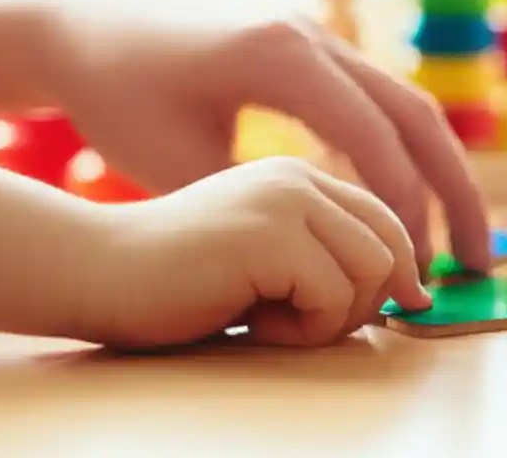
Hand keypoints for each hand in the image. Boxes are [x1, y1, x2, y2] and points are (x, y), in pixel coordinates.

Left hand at [36, 0, 489, 272]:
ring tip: (460, 246)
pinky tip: (405, 208)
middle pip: (418, 114)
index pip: (372, 137)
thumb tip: (317, 251)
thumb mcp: (170, 161)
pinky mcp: (310, 54)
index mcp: (281, 55)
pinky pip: (378, 107)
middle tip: (480, 266)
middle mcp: (313, 37)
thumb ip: (248, 201)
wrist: (83, 30)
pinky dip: (403, 158)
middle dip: (457, 192)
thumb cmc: (114, 94)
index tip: (417, 272)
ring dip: (439, 175)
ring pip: (407, 108)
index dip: (404, 208)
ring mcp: (316, 39)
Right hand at [83, 157, 432, 347]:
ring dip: (331, 318)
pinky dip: (303, 329)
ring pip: (374, 271)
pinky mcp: (270, 232)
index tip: (396, 308)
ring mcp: (285, 199)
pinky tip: (249, 320)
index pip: (384, 220)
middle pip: (392, 246)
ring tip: (271, 319)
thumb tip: (411, 290)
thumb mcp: (268, 263)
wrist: (96, 272)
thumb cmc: (177, 281)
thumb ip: (327, 260)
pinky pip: (333, 295)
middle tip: (305, 325)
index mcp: (299, 178)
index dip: (398, 272)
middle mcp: (299, 178)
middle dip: (365, 302)